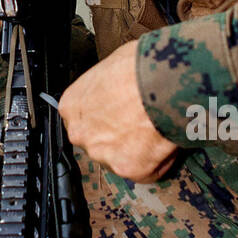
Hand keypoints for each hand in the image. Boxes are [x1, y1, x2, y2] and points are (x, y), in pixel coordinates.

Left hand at [59, 40, 179, 181]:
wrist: (161, 81)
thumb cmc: (138, 66)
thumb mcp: (110, 67)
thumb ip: (104, 88)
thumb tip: (118, 89)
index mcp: (72, 107)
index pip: (85, 120)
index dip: (106, 117)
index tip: (120, 113)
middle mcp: (81, 134)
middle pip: (99, 142)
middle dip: (119, 136)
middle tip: (141, 121)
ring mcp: (103, 155)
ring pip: (122, 158)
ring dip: (139, 150)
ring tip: (157, 127)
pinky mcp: (129, 170)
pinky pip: (147, 171)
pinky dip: (160, 160)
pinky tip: (165, 139)